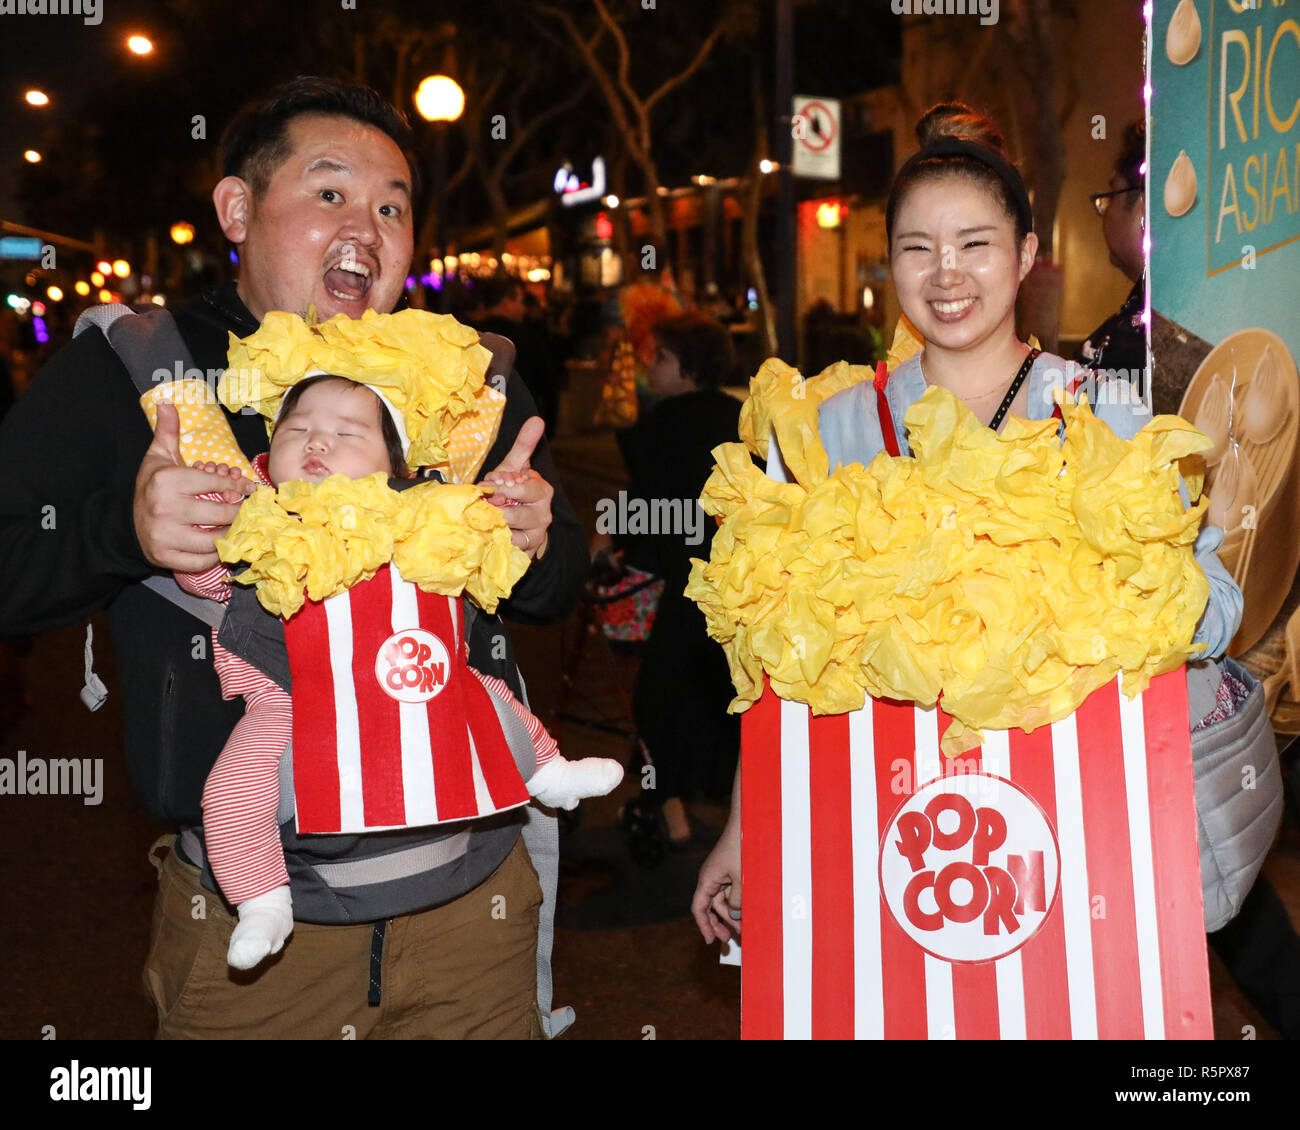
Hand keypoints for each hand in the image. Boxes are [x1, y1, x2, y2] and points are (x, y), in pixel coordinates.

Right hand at [133, 402, 254, 571]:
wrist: (123, 523)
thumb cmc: (150, 487)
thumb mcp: (158, 457)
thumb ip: (168, 430)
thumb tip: (168, 401)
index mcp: (166, 481)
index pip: (215, 484)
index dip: (237, 486)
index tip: (249, 489)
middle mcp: (165, 509)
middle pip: (221, 514)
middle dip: (238, 512)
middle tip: (246, 511)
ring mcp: (164, 536)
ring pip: (214, 540)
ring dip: (229, 535)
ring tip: (235, 527)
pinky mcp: (165, 558)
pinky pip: (201, 562)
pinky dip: (214, 556)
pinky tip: (217, 545)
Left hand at [481, 416, 551, 559]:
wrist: (522, 526)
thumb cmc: (515, 493)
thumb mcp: (516, 469)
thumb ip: (524, 446)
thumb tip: (537, 419)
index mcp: (543, 491)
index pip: (518, 488)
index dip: (499, 487)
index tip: (489, 485)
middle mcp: (543, 515)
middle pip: (511, 513)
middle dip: (492, 508)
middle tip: (482, 504)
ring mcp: (534, 537)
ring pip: (506, 533)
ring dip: (488, 526)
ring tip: (480, 519)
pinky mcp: (524, 554)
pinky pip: (503, 549)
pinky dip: (490, 542)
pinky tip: (482, 536)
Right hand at [692, 821, 741, 943]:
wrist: (746, 825)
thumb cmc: (740, 849)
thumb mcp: (741, 879)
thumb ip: (737, 900)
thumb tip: (735, 915)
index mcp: (707, 880)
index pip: (699, 908)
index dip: (703, 925)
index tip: (709, 941)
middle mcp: (710, 879)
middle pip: (710, 907)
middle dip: (719, 924)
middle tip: (729, 940)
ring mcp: (719, 875)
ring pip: (721, 901)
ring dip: (730, 915)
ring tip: (742, 929)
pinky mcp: (729, 871)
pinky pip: (729, 892)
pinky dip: (735, 903)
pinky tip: (744, 911)